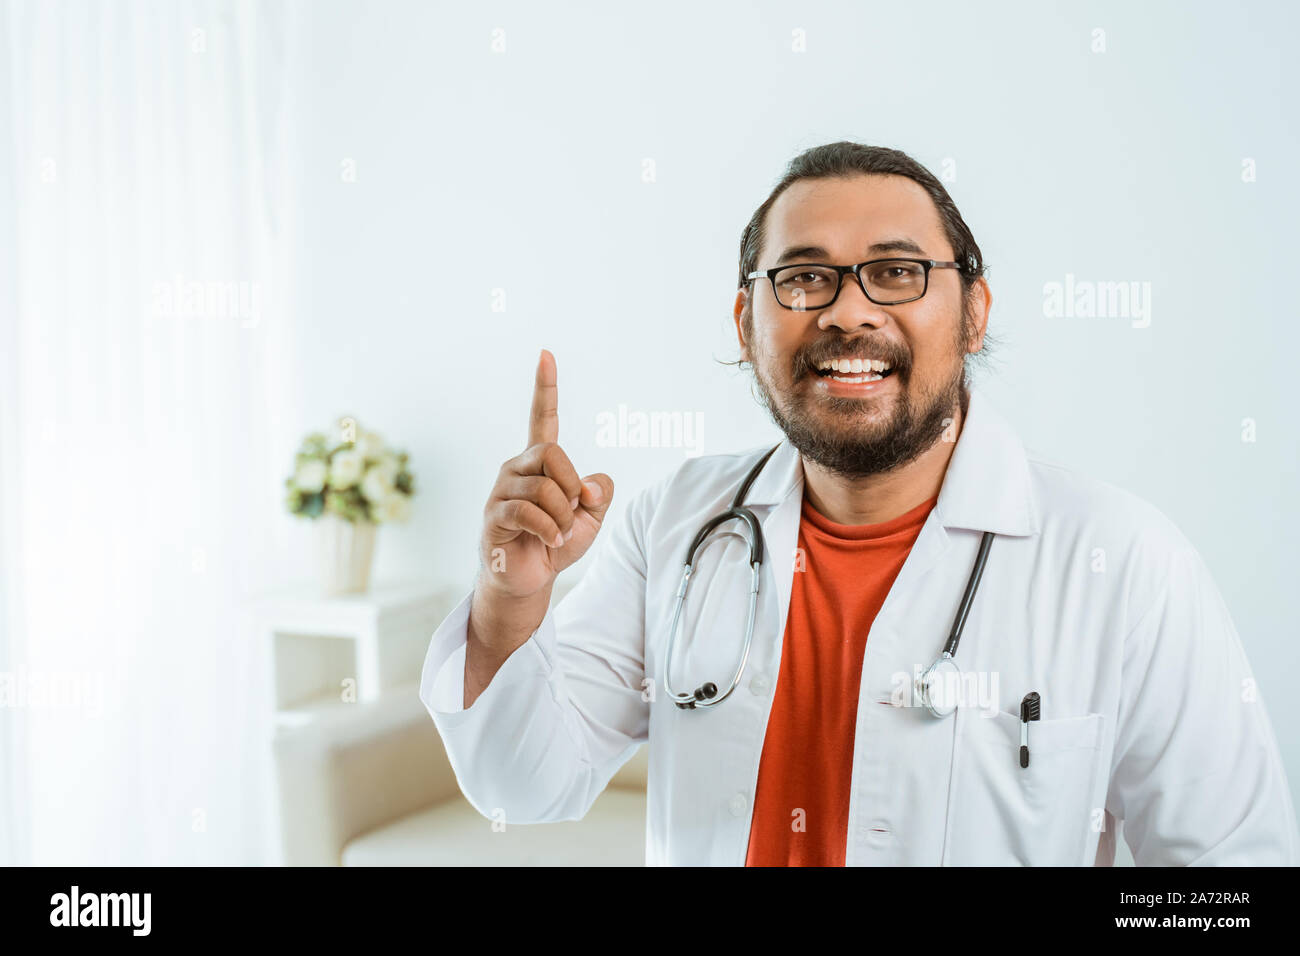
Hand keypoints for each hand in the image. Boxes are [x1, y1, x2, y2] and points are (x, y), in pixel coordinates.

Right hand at [478, 349, 613, 598]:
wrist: (530, 578)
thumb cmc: (557, 542)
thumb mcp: (591, 516)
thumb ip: (600, 492)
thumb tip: (590, 485)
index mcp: (540, 462)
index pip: (543, 418)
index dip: (546, 388)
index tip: (546, 355)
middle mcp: (517, 468)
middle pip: (553, 454)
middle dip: (573, 486)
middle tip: (573, 513)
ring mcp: (502, 489)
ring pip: (544, 487)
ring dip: (563, 515)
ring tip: (558, 533)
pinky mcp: (494, 514)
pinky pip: (529, 511)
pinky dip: (550, 528)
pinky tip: (551, 541)